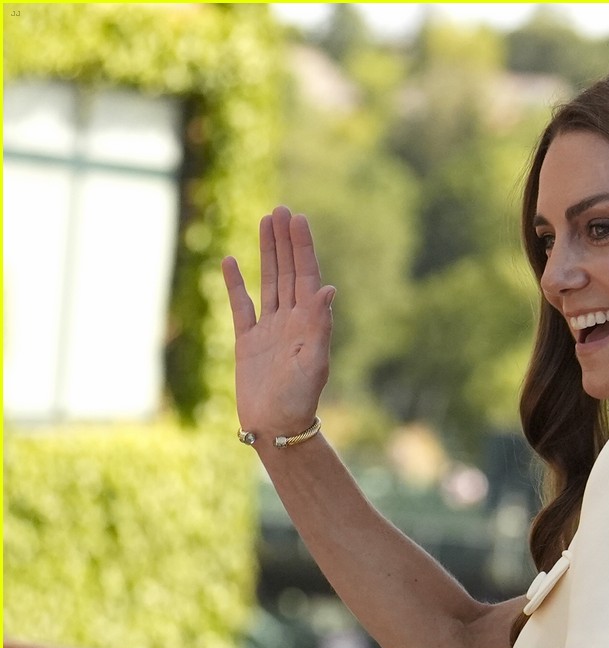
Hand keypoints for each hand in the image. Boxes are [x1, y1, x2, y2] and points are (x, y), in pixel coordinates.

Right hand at [221, 205, 335, 439]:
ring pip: (268, 281)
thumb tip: (328, 290)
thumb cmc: (299, 399)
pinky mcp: (248, 341)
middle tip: (281, 209)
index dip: (302, 247)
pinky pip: (241, 306)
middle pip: (288, 271)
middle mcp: (290, 320)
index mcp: (309, 322)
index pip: (306, 275)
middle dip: (285, 241)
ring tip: (265, 222)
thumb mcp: (314, 362)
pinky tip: (230, 261)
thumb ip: (320, 325)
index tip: (298, 219)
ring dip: (267, 252)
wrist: (276, 426)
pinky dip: (235, 284)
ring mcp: (269, 329)